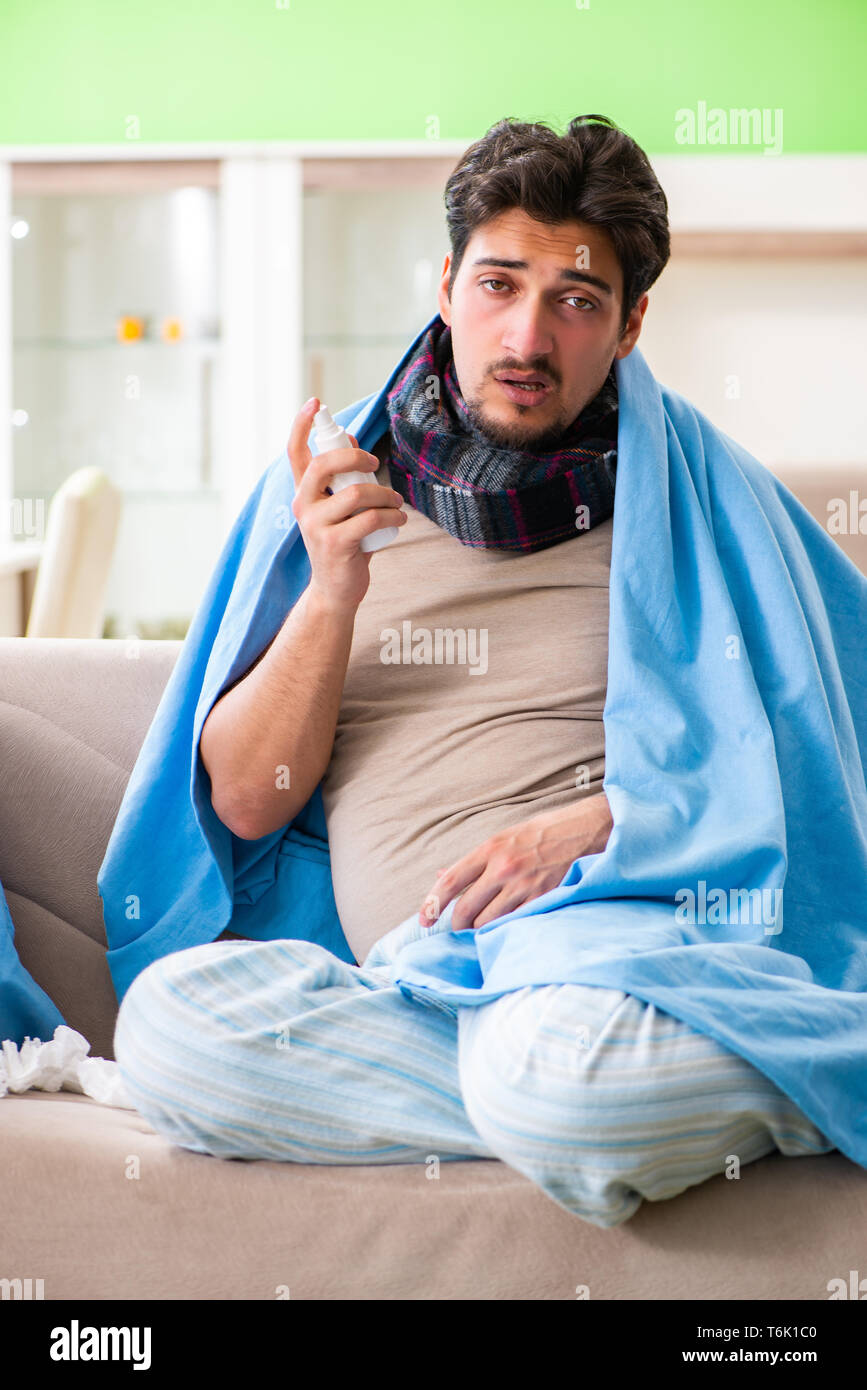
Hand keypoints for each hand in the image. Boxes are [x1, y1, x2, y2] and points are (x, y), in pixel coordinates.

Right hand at [287, 397, 407, 611]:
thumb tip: (353, 439)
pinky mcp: (334, 544)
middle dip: (355, 456)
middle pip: (324, 465)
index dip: (301, 425)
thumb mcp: (340, 508)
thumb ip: (343, 478)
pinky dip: (391, 517)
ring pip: (355, 493)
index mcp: (304, 493)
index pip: (294, 452)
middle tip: (375, 463)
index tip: (315, 404)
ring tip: (395, 504)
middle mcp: (303, 506)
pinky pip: (370, 519)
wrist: (337, 590)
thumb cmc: (345, 543)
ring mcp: (315, 526)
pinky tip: (398, 521)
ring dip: (384, 495)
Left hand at [418, 793, 612, 931]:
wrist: (586, 831)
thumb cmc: (543, 833)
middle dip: (458, 924)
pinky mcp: (544, 900)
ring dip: (482, 929)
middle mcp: (503, 868)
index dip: (432, 903)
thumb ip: (474, 861)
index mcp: (490, 848)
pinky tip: (507, 927)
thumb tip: (442, 875)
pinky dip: (505, 930)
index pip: (450, 881)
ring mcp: (524, 886)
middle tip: (459, 927)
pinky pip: (514, 925)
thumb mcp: (504, 838)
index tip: (424, 919)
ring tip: (486, 925)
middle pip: (466, 909)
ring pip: (488, 922)